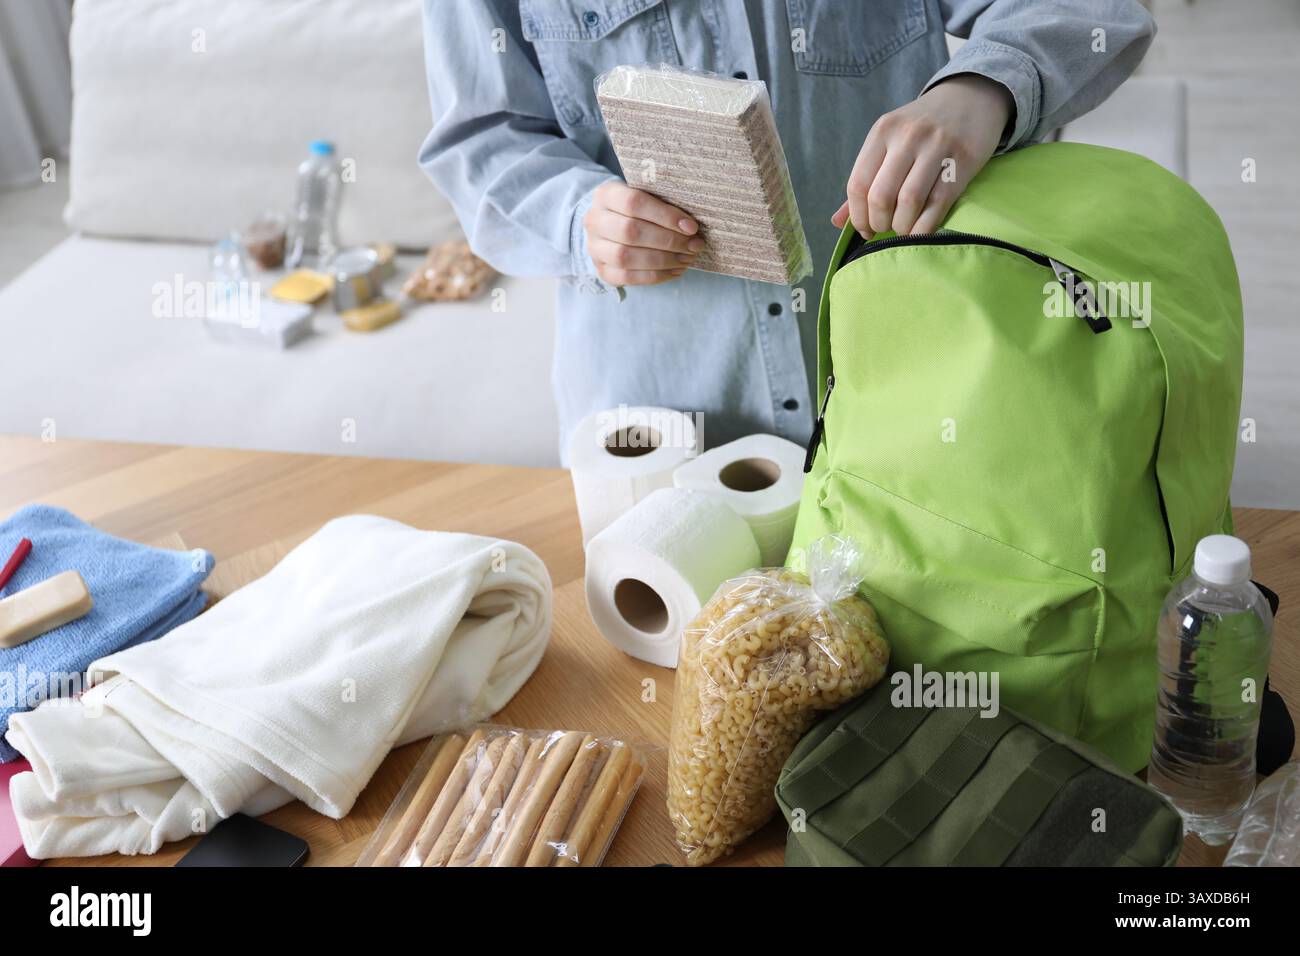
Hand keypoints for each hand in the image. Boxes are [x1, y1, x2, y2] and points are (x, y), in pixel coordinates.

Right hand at [584, 181, 704, 285]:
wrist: (613, 226)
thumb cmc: (639, 209)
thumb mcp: (648, 196)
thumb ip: (664, 204)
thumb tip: (690, 226)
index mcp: (606, 195)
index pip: (634, 202)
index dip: (665, 216)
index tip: (691, 227)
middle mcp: (594, 221)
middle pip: (630, 232)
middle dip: (668, 241)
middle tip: (694, 245)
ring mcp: (595, 248)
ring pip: (626, 257)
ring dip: (663, 260)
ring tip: (687, 258)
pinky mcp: (602, 270)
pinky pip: (627, 277)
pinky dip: (656, 276)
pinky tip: (675, 270)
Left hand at [833, 75, 1012, 237]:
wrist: (972, 98)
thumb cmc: (923, 127)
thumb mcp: (889, 141)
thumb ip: (865, 179)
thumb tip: (836, 222)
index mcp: (882, 131)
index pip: (857, 184)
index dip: (857, 216)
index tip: (865, 229)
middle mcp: (907, 136)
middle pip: (880, 196)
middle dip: (878, 223)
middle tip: (884, 230)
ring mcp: (937, 147)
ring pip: (908, 202)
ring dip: (902, 227)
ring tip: (902, 229)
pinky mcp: (963, 161)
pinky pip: (938, 204)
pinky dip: (924, 227)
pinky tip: (920, 230)